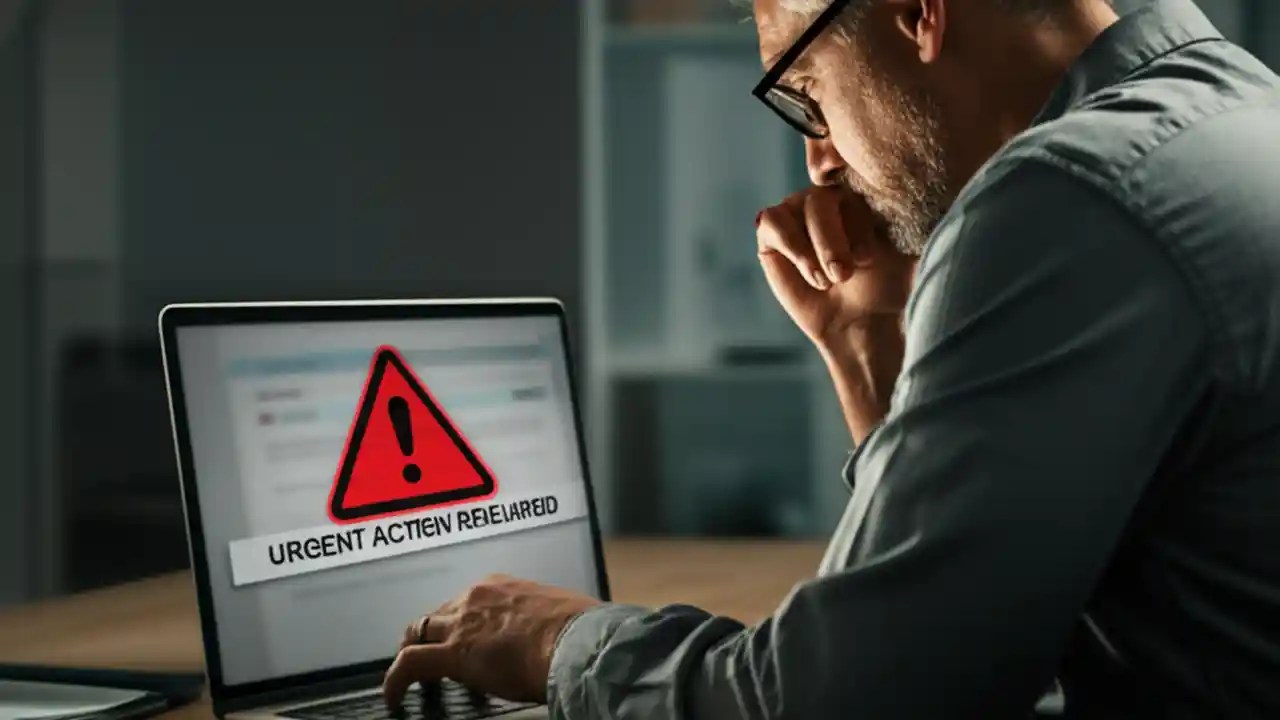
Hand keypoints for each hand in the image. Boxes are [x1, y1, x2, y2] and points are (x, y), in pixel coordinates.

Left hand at [382, 575, 600, 706]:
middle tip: (430, 658)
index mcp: (500, 586)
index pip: (465, 602)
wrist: (576, 643)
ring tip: (411, 679)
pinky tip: (395, 698)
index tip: (464, 641)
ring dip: (412, 655)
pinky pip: (409, 663)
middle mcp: (475, 597)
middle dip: (430, 637)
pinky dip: (396, 680)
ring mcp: (461, 624)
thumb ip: (534, 622)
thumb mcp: (553, 614)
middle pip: (436, 616)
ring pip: (418, 634)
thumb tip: (541, 639)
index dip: (460, 625)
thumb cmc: (578, 630)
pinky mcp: (452, 654)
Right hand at [757, 186, 915, 441]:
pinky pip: (772, 222)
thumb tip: (963, 187)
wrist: (865, 327)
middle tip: (849, 273)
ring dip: (818, 248)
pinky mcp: (774, 234)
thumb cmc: (894, 289)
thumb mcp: (921, 247)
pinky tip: (812, 276)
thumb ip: (933, 213)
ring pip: (800, 205)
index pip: (856, 175)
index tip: (873, 258)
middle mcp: (834, 196)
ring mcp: (801, 212)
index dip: (861, 218)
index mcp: (867, 190)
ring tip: (832, 281)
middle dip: (835, 238)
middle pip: (825, 194)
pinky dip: (793, 248)